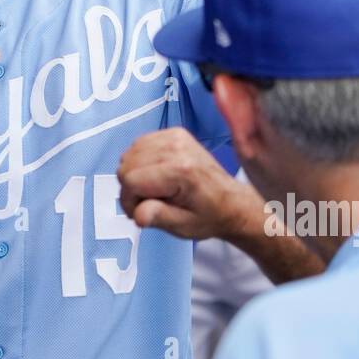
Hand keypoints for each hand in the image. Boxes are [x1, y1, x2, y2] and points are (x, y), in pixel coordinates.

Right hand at [118, 128, 264, 241]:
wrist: (231, 202)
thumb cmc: (209, 216)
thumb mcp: (183, 226)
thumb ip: (158, 217)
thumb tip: (137, 214)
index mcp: (180, 171)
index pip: (130, 180)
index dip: (130, 200)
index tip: (141, 211)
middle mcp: (176, 147)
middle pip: (126, 164)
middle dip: (130, 187)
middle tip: (148, 203)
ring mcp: (175, 136)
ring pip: (129, 154)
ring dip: (135, 173)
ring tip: (153, 189)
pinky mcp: (174, 133)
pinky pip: (139, 144)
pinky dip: (141, 161)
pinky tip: (156, 174)